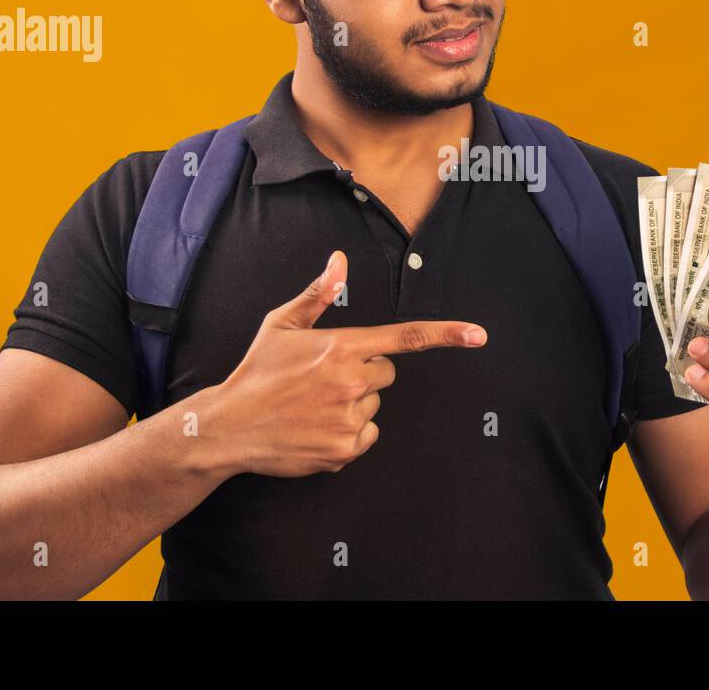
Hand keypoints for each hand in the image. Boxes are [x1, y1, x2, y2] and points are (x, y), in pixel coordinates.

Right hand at [212, 250, 486, 478]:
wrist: (229, 426)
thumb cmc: (257, 371)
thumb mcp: (281, 325)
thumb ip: (317, 293)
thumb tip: (340, 259)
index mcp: (341, 347)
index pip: (405, 338)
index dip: (447, 334)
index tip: (479, 334)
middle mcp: (351, 382)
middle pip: (386, 373)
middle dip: (364, 372)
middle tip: (323, 378)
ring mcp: (349, 419)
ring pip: (374, 405)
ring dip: (353, 403)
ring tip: (313, 404)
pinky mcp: (344, 449)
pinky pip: (367, 436)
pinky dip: (348, 433)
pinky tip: (317, 426)